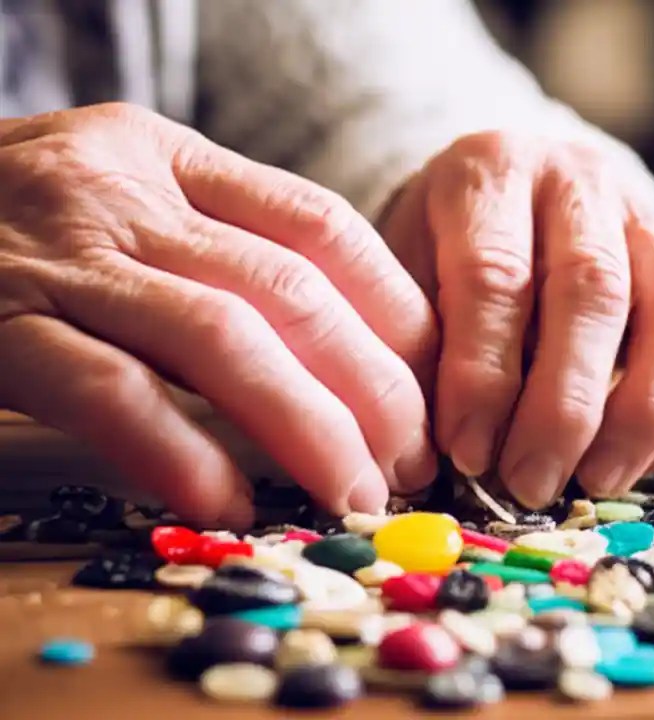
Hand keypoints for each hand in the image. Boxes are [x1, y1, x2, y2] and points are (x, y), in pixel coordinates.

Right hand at [0, 104, 435, 525]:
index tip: (437, 378)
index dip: (396, 307)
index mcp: (161, 155)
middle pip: (292, 286)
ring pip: (223, 336)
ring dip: (308, 424)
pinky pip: (108, 392)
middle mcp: (117, 193)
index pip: (319, 223)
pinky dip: (179, 451)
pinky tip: (226, 500)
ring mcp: (53, 258)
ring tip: (352, 490)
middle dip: (374, 383)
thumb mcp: (108, 205)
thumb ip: (206, 250)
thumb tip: (337, 354)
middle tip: (412, 458)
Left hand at [377, 131, 653, 507]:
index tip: (466, 453)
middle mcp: (581, 183)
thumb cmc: (439, 255)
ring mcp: (649, 223)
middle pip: (593, 291)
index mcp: (492, 172)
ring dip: (642, 413)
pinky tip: (642, 463)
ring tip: (596, 482)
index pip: (496, 273)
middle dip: (564, 405)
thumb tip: (455, 455)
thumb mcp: (406, 282)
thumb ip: (426, 353)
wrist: (500, 202)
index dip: (482, 373)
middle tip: (530, 483)